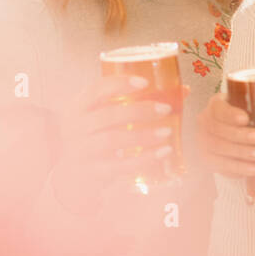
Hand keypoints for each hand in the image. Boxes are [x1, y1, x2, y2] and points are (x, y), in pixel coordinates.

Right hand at [52, 75, 189, 211]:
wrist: (73, 173)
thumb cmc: (95, 135)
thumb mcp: (102, 115)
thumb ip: (133, 102)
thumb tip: (182, 90)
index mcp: (78, 107)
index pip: (95, 90)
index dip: (119, 84)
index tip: (145, 82)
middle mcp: (75, 128)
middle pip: (108, 115)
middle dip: (139, 110)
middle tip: (165, 109)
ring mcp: (82, 152)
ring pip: (113, 140)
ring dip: (143, 135)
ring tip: (167, 131)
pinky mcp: (93, 172)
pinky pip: (120, 166)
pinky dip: (144, 159)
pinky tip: (163, 152)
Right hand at [196, 91, 254, 179]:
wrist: (232, 131)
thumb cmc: (250, 115)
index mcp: (218, 103)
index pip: (218, 107)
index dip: (229, 113)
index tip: (246, 119)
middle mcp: (206, 122)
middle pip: (218, 130)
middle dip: (240, 137)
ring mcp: (203, 142)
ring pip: (217, 150)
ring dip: (239, 156)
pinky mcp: (207, 159)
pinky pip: (216, 166)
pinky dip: (233, 169)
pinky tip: (249, 171)